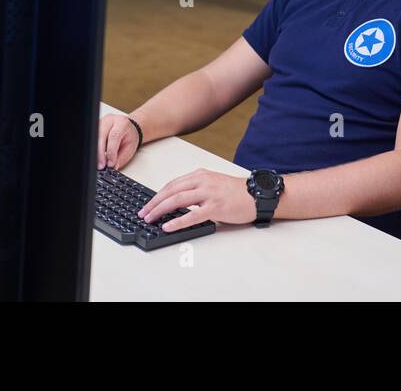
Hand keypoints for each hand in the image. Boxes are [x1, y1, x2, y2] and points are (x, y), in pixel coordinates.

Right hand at [98, 113, 140, 170]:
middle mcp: (110, 120)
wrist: (129, 128)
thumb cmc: (129, 137)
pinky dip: (93, 149)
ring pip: (93, 137)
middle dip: (100, 153)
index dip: (111, 151)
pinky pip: (91, 138)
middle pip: (100, 136)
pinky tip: (96, 157)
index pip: (114, 136)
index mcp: (122, 123)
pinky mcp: (95, 127)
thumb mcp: (129, 148)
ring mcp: (101, 122)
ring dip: (95, 152)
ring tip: (98, 163)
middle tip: (101, 165)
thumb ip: (121, 157)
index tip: (110, 163)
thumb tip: (112, 166)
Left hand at [138, 168, 256, 231]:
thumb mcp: (213, 184)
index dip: (158, 195)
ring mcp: (209, 193)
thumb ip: (196, 190)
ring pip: (178, 200)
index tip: (148, 204)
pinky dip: (178, 221)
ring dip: (160, 210)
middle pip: (171, 190)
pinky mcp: (216, 206)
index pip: (173, 184)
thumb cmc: (237, 192)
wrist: (257, 195)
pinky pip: (192, 214)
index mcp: (200, 175)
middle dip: (154, 203)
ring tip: (150, 219)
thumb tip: (176, 203)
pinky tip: (168, 226)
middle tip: (143, 213)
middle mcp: (203, 181)